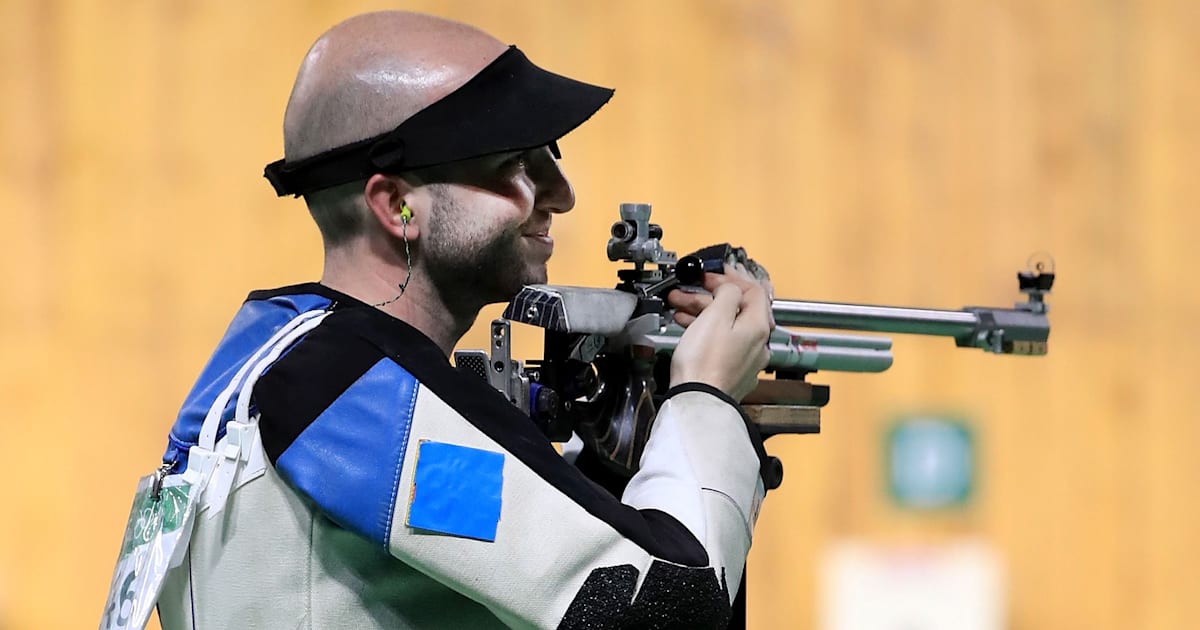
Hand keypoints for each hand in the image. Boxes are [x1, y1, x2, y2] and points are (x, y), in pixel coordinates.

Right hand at [666, 265, 772, 400]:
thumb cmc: (703, 362)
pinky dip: (706, 330)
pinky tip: (688, 327)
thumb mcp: (715, 315)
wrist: (697, 401)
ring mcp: (746, 360)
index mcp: (759, 327)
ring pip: (728, 325)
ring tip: (679, 306)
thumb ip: (728, 294)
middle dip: (712, 295)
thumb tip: (731, 288)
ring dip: (704, 311)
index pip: (754, 291)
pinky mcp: (732, 372)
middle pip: (739, 308)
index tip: (713, 273)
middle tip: (690, 288)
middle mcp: (759, 344)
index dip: (732, 277)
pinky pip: (722, 342)